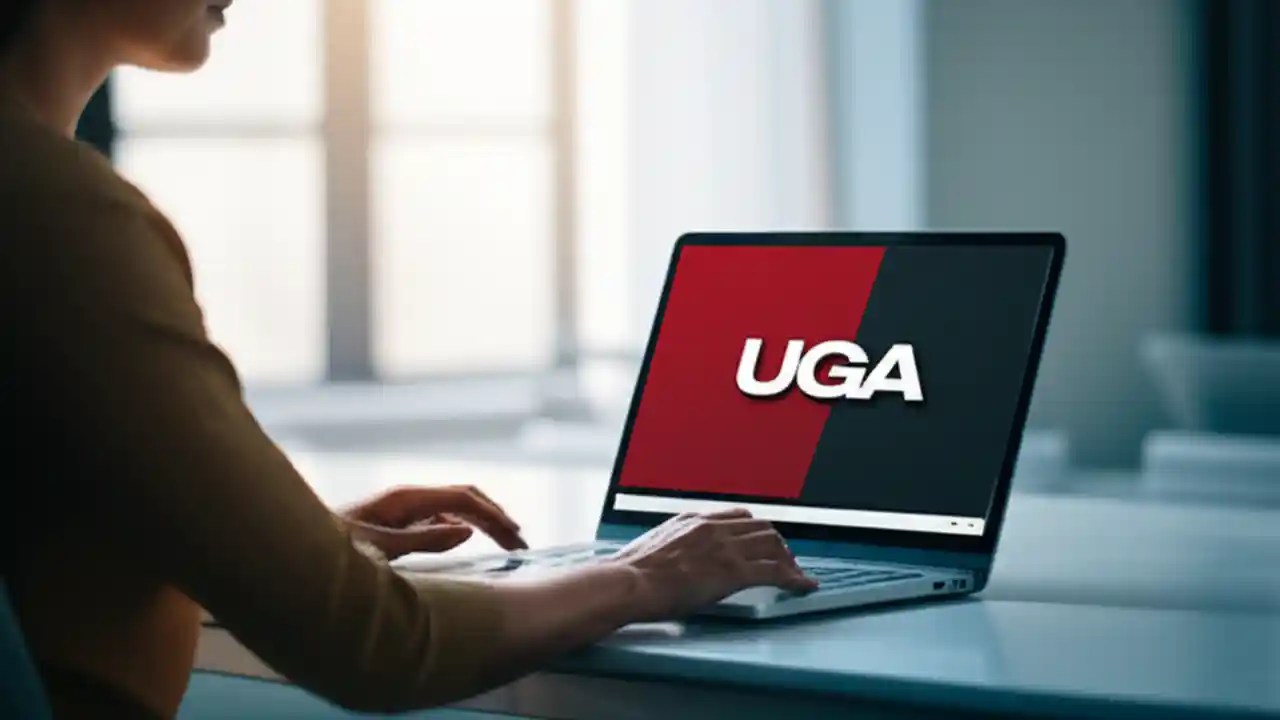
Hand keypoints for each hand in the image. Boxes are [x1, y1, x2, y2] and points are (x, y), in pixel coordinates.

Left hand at [338, 485, 527, 558]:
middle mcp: (409, 497)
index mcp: (406, 498)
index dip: (493, 516)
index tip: (516, 537)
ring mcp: (405, 507)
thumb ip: (425, 540)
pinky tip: (474, 539)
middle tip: (521, 543)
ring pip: (457, 505)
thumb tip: (469, 531)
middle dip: (496, 517)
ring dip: (485, 520)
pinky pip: (442, 516)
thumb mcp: (379, 548)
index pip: (463, 498)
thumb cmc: (332, 548)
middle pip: (466, 497)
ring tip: (508, 541)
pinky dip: (466, 525)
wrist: (298, 546)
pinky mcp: (400, 519)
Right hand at [608, 509, 817, 620]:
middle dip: (778, 544)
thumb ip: (672, 544)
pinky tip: (804, 586)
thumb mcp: (653, 545)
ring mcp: (725, 548)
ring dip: (789, 560)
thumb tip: (674, 557)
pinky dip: (794, 578)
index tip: (762, 543)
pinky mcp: (732, 572)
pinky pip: (774, 571)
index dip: (756, 531)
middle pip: (761, 527)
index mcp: (693, 519)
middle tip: (786, 561)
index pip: (738, 517)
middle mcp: (713, 527)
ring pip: (773, 545)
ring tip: (797, 575)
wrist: (627, 582)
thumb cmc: (630, 572)